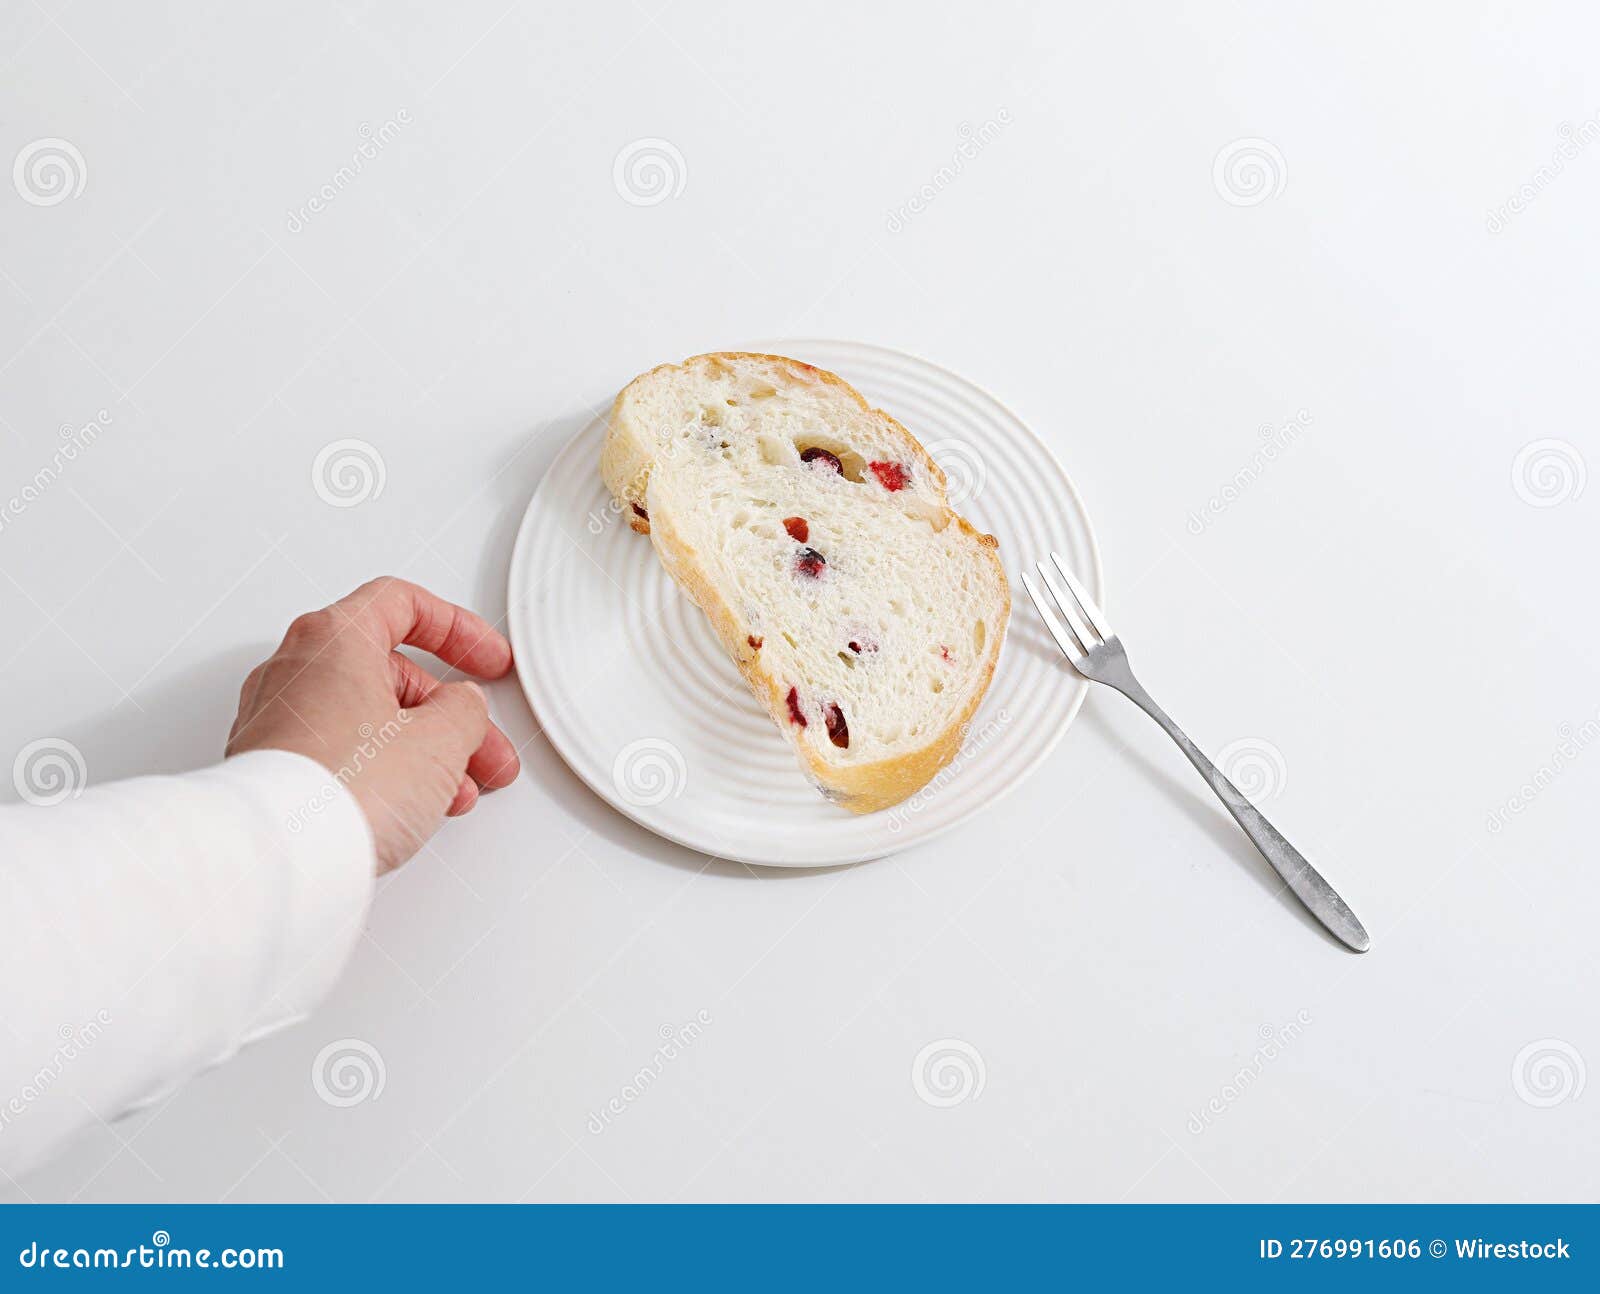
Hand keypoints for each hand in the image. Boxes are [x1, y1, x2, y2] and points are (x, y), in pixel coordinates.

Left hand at [226, 577, 520, 872]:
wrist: (281, 859)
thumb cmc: (342, 789)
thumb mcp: (440, 739)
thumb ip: (463, 709)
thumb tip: (461, 707)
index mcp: (331, 640)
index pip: (402, 605)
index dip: (457, 629)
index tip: (484, 657)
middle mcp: (293, 671)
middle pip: (389, 672)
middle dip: (448, 712)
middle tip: (482, 742)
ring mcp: (276, 721)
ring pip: (367, 718)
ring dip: (422, 748)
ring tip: (457, 788)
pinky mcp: (271, 768)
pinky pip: (339, 753)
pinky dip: (383, 769)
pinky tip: (413, 804)